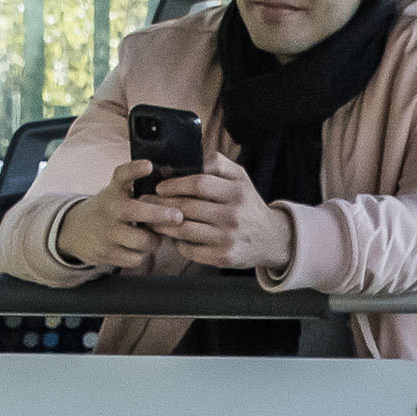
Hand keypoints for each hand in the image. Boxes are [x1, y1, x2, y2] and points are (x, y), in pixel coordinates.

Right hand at [56, 174, 170, 276]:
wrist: (76, 232)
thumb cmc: (109, 209)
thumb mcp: (116, 192)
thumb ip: (137, 184)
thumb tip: (172, 177)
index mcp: (113, 191)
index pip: (122, 176)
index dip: (135, 170)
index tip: (148, 165)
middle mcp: (109, 210)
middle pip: (135, 212)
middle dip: (158, 214)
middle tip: (178, 216)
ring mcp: (107, 233)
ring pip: (142, 241)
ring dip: (154, 240)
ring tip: (154, 236)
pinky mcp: (106, 254)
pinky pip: (135, 259)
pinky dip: (141, 255)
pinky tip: (138, 248)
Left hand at [143, 163, 291, 277]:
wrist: (271, 238)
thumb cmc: (247, 203)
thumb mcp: (240, 177)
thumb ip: (217, 163)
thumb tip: (190, 158)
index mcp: (236, 192)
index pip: (199, 184)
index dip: (175, 185)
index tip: (160, 187)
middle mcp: (233, 215)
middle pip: (187, 208)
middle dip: (161, 204)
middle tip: (145, 202)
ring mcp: (228, 238)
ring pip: (184, 231)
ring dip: (163, 225)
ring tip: (152, 220)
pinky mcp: (223, 257)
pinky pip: (191, 250)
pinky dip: (177, 243)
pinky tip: (172, 237)